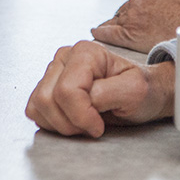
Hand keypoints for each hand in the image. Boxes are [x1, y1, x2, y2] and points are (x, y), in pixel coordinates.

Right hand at [25, 40, 174, 136]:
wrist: (145, 93)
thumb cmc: (142, 90)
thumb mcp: (134, 91)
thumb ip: (106, 93)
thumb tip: (83, 100)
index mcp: (85, 52)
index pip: (67, 91)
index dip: (82, 116)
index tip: (100, 126)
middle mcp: (65, 57)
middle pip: (47, 99)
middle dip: (69, 122)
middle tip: (92, 126)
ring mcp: (54, 72)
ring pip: (37, 106)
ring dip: (60, 124)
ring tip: (84, 123)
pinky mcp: (47, 87)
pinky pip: (34, 111)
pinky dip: (51, 123)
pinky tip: (72, 121)